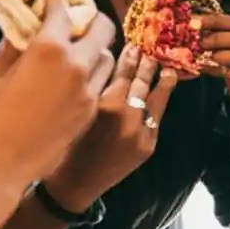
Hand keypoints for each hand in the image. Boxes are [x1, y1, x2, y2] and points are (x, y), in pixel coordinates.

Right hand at [0, 0, 116, 191]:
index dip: (57, 2)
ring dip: (96, 50)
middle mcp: (77, 65)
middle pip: (102, 28)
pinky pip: (101, 84)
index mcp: (49, 49)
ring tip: (78, 54)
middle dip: (91, 19)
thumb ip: (12, 45)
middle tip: (77, 23)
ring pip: (108, 57)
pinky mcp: (92, 112)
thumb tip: (21, 25)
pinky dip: (93, 75)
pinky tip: (75, 80)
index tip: (52, 2)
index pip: (63, 10)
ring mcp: (89, 90)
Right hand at [41, 44, 176, 212]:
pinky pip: (156, 116)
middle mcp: (126, 115)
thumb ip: (90, 86)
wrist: (73, 186)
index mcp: (103, 104)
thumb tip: (102, 59)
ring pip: (155, 97)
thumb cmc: (63, 145)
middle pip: (140, 81)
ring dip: (160, 78)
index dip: (128, 55)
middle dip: (145, 63)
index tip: (132, 42)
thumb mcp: (73, 110)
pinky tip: (165, 88)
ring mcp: (140, 131)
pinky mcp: (148, 145)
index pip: (121, 71)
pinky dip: (161, 100)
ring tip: (166, 64)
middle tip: (148, 48)